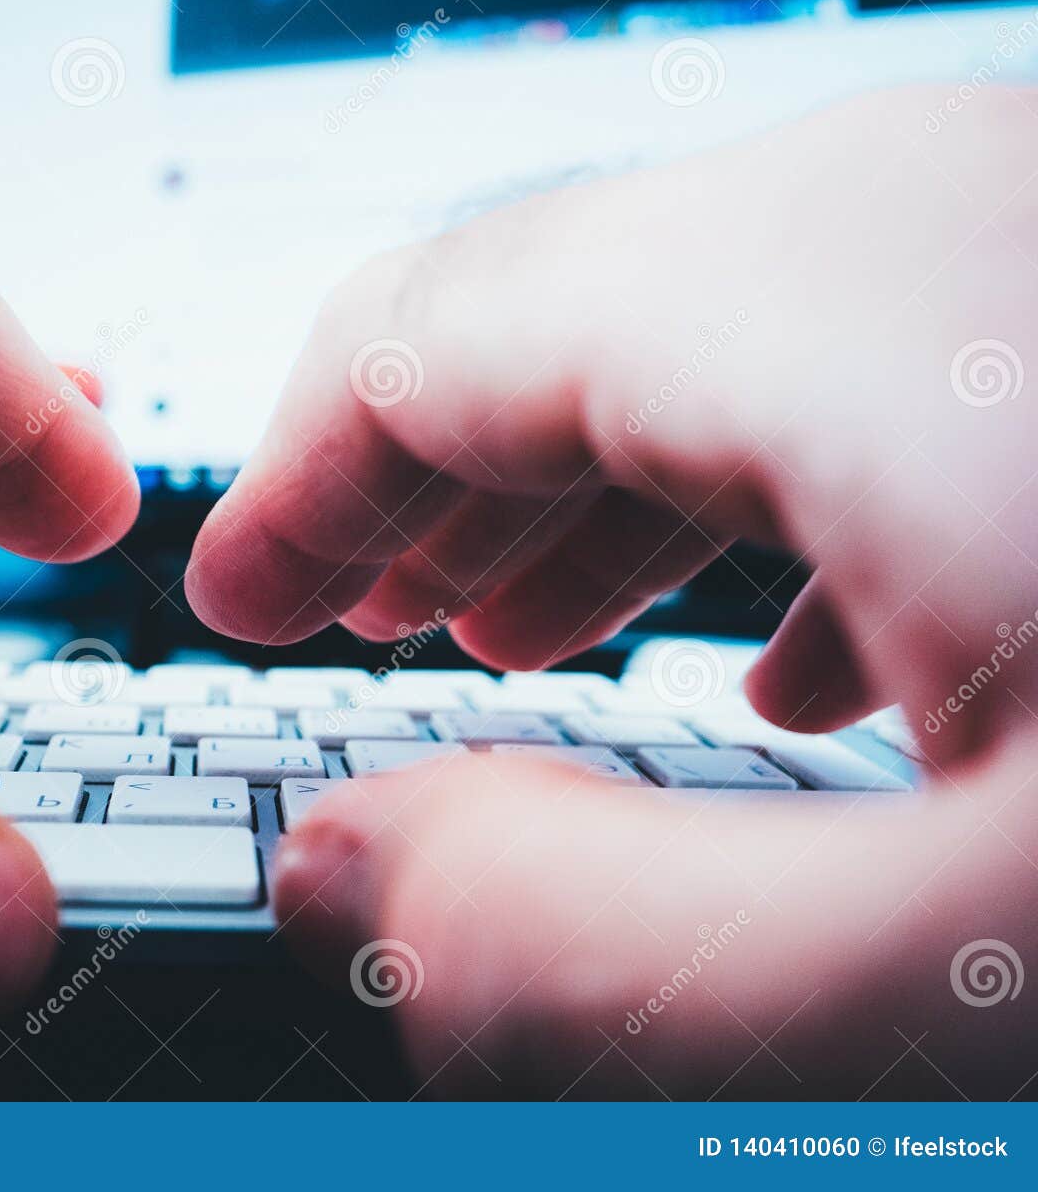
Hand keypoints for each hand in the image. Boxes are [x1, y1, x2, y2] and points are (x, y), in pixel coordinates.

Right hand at [186, 86, 1037, 1093]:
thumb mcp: (958, 987)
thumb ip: (583, 943)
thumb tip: (352, 877)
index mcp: (866, 300)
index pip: (439, 332)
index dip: (293, 483)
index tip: (238, 598)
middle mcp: (959, 210)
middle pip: (572, 306)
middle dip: (424, 484)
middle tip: (350, 623)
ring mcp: (1036, 250)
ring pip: (728, 326)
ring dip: (592, 492)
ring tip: (522, 637)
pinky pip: (881, 361)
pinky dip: (776, 496)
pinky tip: (803, 654)